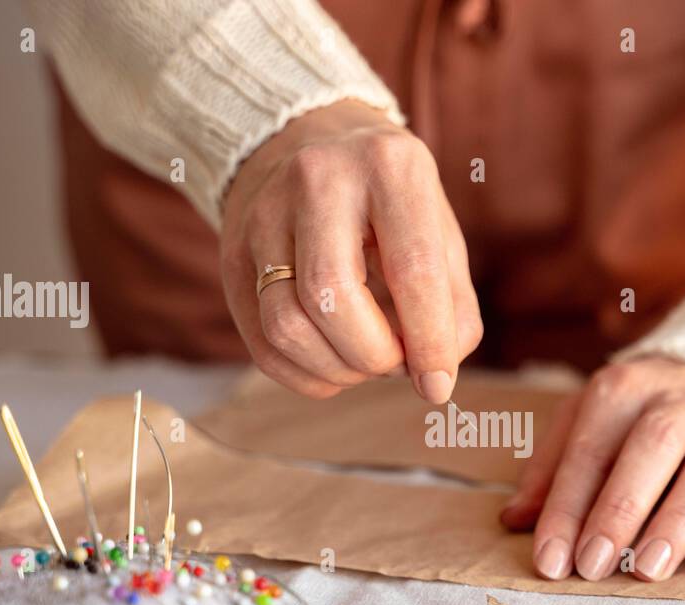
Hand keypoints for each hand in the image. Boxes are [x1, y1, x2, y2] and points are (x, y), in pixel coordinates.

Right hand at [220, 99, 481, 401]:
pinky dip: (306, 376)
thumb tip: (435, 379)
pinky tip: (333, 365)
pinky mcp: (232, 254)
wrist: (307, 140)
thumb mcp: (437, 231)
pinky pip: (261, 345)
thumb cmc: (389, 201)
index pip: (411, 270)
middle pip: (332, 298)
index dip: (429, 341)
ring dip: (337, 370)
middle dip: (373, 356)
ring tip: (366, 361)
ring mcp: (263, 215)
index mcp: (388, 166)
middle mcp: (317, 179)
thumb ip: (452, 304)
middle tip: (396, 362)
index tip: (437, 384)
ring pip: (286, 326)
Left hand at [501, 358, 684, 580]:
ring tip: (648, 570)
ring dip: (676, 519)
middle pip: (651, 446)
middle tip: (592, 566)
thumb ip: (557, 467)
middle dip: (617, 510)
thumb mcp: (600, 425)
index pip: (591, 446)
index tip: (549, 560)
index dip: (566, 505)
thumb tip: (513, 518)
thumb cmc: (659, 417)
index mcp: (629, 386)